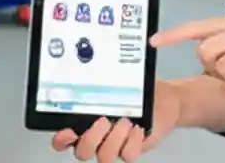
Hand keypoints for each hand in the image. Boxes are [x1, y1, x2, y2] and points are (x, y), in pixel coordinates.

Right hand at [50, 79, 182, 161]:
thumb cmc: (134, 92)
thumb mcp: (113, 84)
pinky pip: (128, 155)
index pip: (63, 139)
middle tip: (103, 120)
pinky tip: (137, 127)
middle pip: (82, 152)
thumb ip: (98, 84)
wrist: (162, 101)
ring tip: (124, 121)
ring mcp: (113, 145)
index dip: (62, 139)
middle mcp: (97, 138)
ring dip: (114, 139)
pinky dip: (133, 141)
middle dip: (91, 138)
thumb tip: (88, 70)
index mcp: (84, 123)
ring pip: (104, 157)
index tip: (68, 130)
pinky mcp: (131, 149)